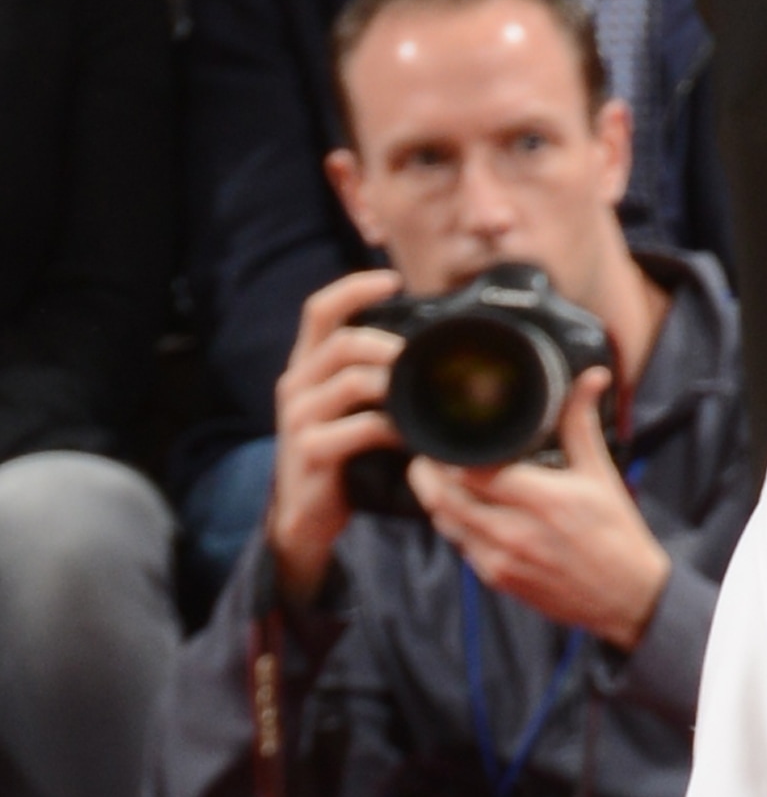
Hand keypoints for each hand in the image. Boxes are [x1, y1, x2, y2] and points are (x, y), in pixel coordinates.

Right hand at [266, 268, 407, 609]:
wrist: (305, 516)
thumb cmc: (343, 456)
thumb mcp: (354, 409)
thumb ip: (380, 379)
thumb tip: (439, 354)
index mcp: (308, 366)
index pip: (319, 310)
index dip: (353, 288)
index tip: (393, 279)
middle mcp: (297, 384)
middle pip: (343, 341)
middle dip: (392, 344)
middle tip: (431, 357)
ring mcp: (300, 417)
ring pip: (352, 380)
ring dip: (398, 383)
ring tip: (430, 394)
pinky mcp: (310, 451)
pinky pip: (358, 428)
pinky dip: (394, 428)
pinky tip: (416, 437)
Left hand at [411, 372, 674, 650]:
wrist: (628, 597)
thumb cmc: (617, 534)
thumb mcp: (601, 475)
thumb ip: (581, 424)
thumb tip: (591, 377)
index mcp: (544, 500)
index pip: (470, 470)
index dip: (449, 452)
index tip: (446, 437)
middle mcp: (517, 532)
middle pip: (443, 497)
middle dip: (426, 472)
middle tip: (427, 455)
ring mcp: (502, 559)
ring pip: (444, 521)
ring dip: (437, 499)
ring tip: (442, 480)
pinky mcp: (497, 579)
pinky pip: (459, 546)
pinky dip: (457, 526)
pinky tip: (467, 512)